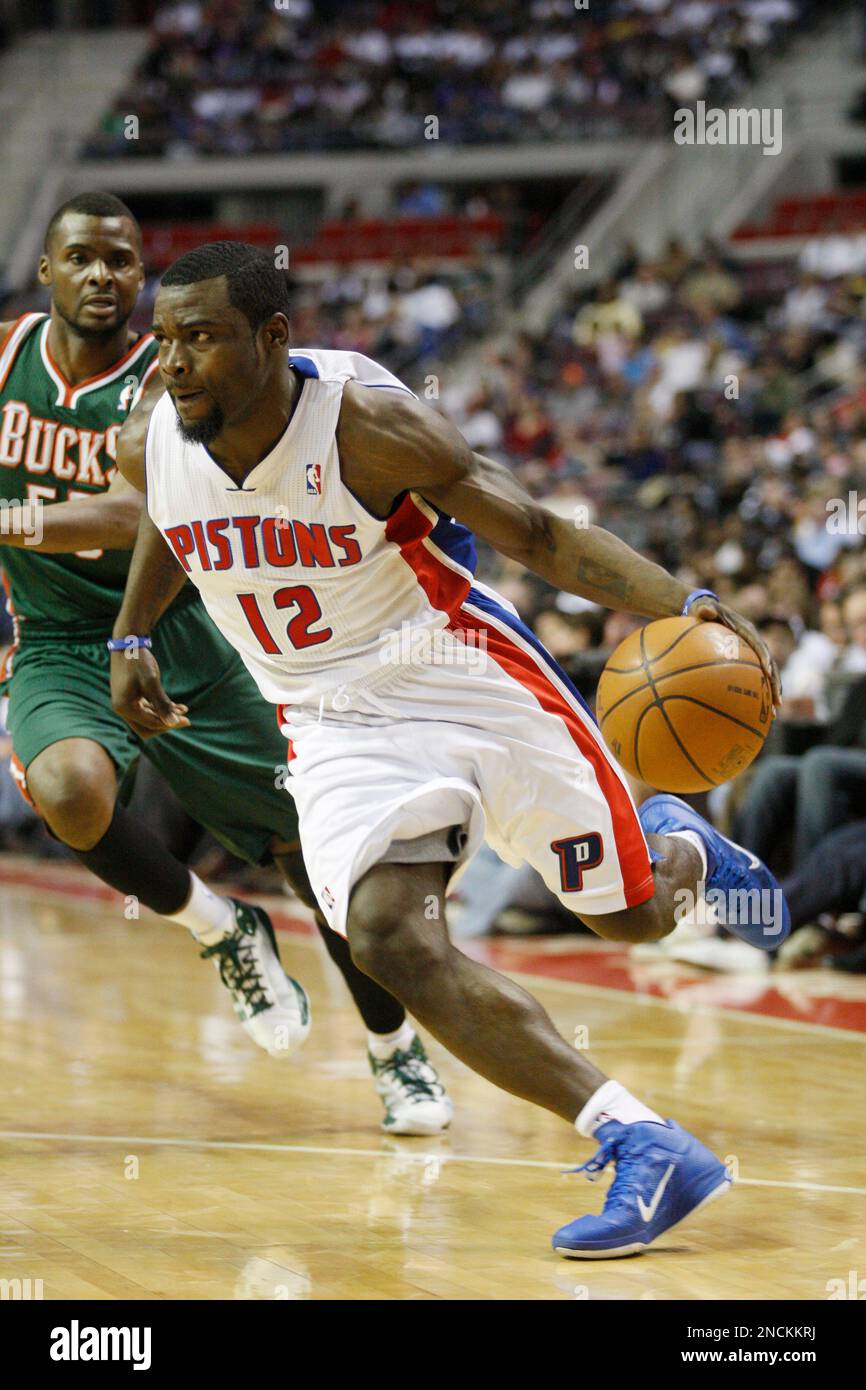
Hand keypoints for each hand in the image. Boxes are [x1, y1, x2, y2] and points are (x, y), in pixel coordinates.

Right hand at [110, 647, 189, 738]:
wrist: (128, 642)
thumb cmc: (138, 661)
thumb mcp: (151, 682)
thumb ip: (162, 704)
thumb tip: (174, 723)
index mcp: (124, 707)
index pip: (150, 724)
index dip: (169, 724)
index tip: (187, 720)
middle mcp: (122, 708)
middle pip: (147, 727)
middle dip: (166, 724)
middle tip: (185, 719)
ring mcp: (126, 702)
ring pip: (148, 719)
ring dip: (165, 716)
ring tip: (183, 710)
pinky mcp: (131, 696)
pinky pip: (147, 709)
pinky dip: (160, 708)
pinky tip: (177, 706)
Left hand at [688, 595, 781, 711]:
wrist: (704, 612)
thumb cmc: (702, 611)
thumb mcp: (702, 608)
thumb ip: (705, 610)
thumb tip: (705, 610)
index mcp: (747, 630)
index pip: (759, 645)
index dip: (764, 657)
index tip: (766, 669)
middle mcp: (754, 643)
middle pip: (770, 665)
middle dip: (774, 683)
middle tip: (777, 701)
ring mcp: (752, 653)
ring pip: (767, 675)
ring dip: (772, 693)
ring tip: (774, 713)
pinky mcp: (746, 662)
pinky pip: (755, 679)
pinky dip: (758, 694)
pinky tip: (756, 713)